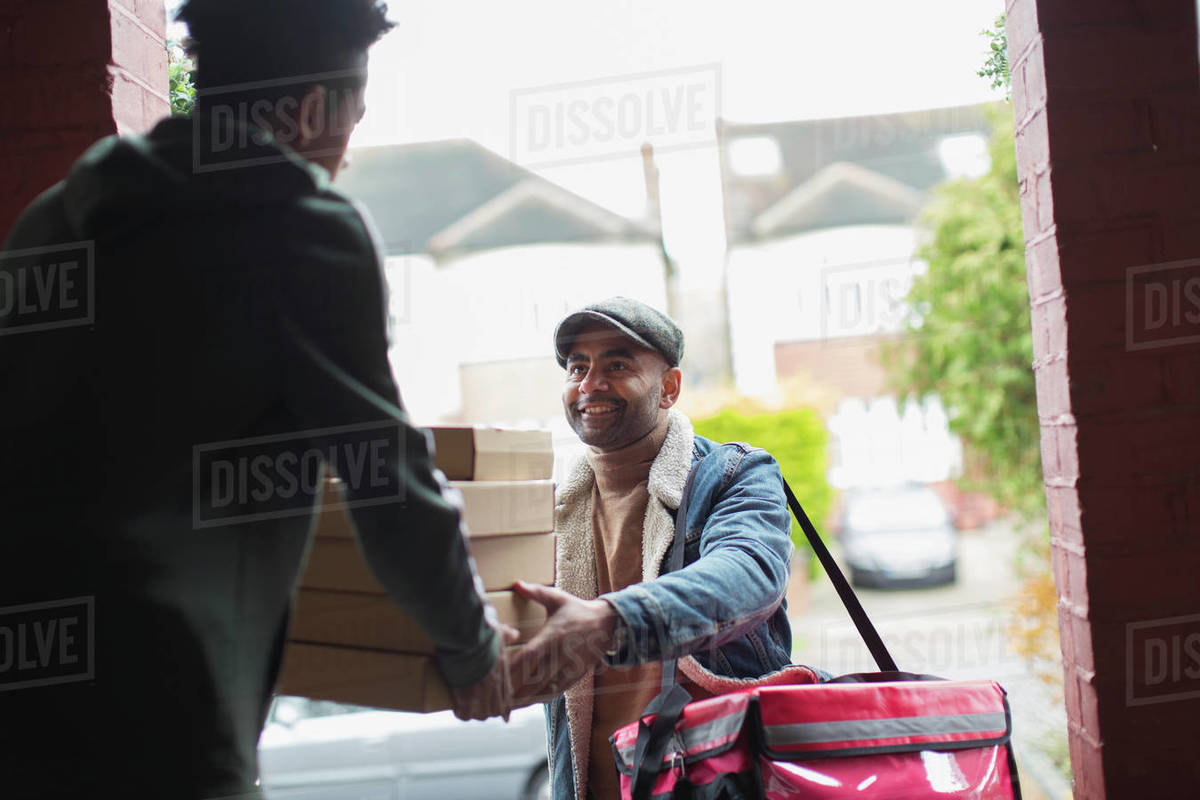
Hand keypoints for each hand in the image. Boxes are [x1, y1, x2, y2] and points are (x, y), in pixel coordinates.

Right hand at [448, 622, 519, 721]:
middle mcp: (492, 686)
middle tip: (482, 709)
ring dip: (475, 714)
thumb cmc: (481, 634)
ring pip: (480, 715)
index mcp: (501, 673)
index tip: (505, 716)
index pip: (507, 698)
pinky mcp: (461, 694)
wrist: (464, 638)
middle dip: (489, 711)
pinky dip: (461, 713)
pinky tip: (458, 709)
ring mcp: (477, 692)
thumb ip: (508, 635)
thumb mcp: (499, 633)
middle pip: (495, 710)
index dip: (506, 709)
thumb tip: (514, 634)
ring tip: (469, 710)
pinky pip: (463, 714)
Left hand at [507, 580, 617, 705]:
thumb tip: (516, 583)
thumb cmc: (577, 609)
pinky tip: (531, 702)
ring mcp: (569, 666)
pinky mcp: (577, 673)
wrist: (608, 622)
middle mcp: (560, 654)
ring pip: (546, 688)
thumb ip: (535, 592)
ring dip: (528, 699)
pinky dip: (544, 698)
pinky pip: (559, 690)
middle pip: (534, 678)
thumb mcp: (557, 598)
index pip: (529, 655)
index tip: (497, 676)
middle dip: (516, 691)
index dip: (513, 667)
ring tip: (510, 707)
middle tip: (498, 700)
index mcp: (552, 636)